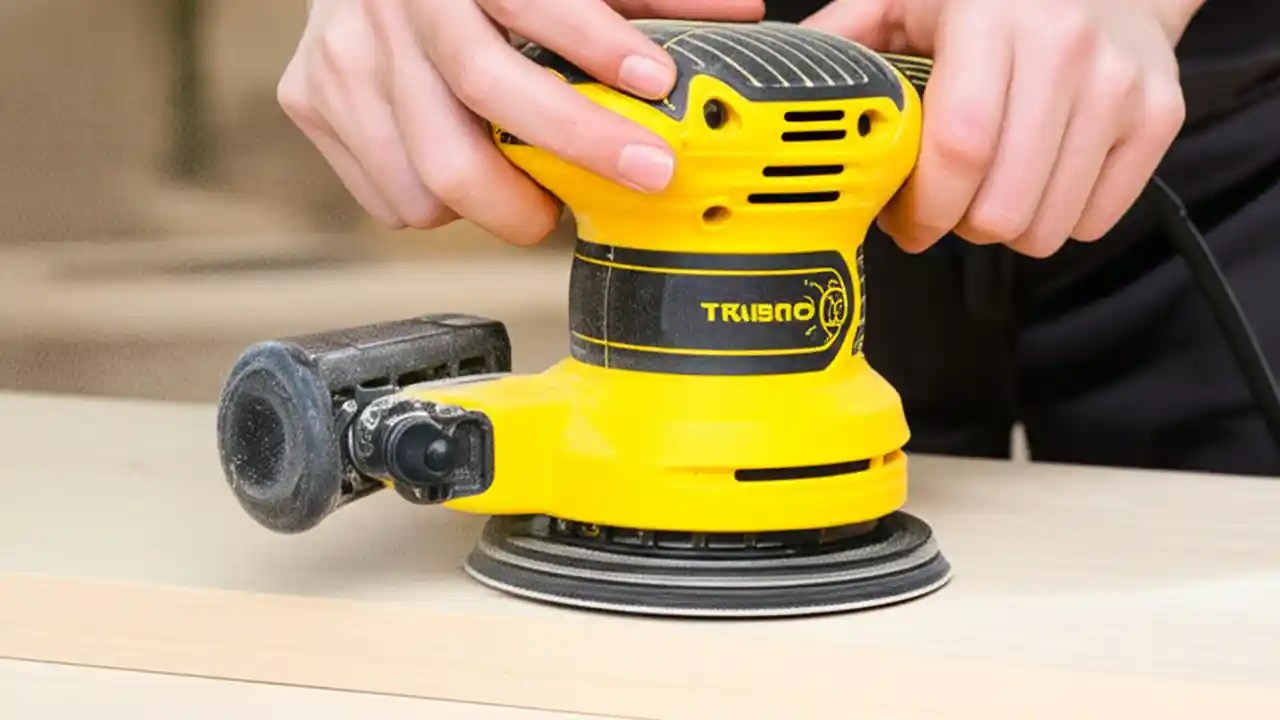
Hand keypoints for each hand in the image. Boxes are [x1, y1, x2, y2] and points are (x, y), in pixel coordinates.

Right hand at [278, 0, 763, 244]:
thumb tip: (738, 14)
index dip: (591, 42)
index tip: (656, 83)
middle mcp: (392, 3)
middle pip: (477, 95)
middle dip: (567, 151)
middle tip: (637, 177)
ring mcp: (342, 55)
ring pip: (431, 175)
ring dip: (503, 198)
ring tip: (536, 185)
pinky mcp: (309, 99)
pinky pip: (394, 198)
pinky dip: (444, 203)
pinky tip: (465, 165)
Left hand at [805, 0, 1198, 257]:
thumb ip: (848, 40)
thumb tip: (785, 91)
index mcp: (991, 16)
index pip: (959, 146)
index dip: (924, 206)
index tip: (903, 222)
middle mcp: (1065, 47)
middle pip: (1000, 206)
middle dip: (957, 227)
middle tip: (944, 208)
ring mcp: (1120, 85)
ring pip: (1046, 227)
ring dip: (1004, 229)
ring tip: (990, 190)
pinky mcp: (1159, 115)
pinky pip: (1093, 221)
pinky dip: (1057, 219)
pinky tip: (1039, 179)